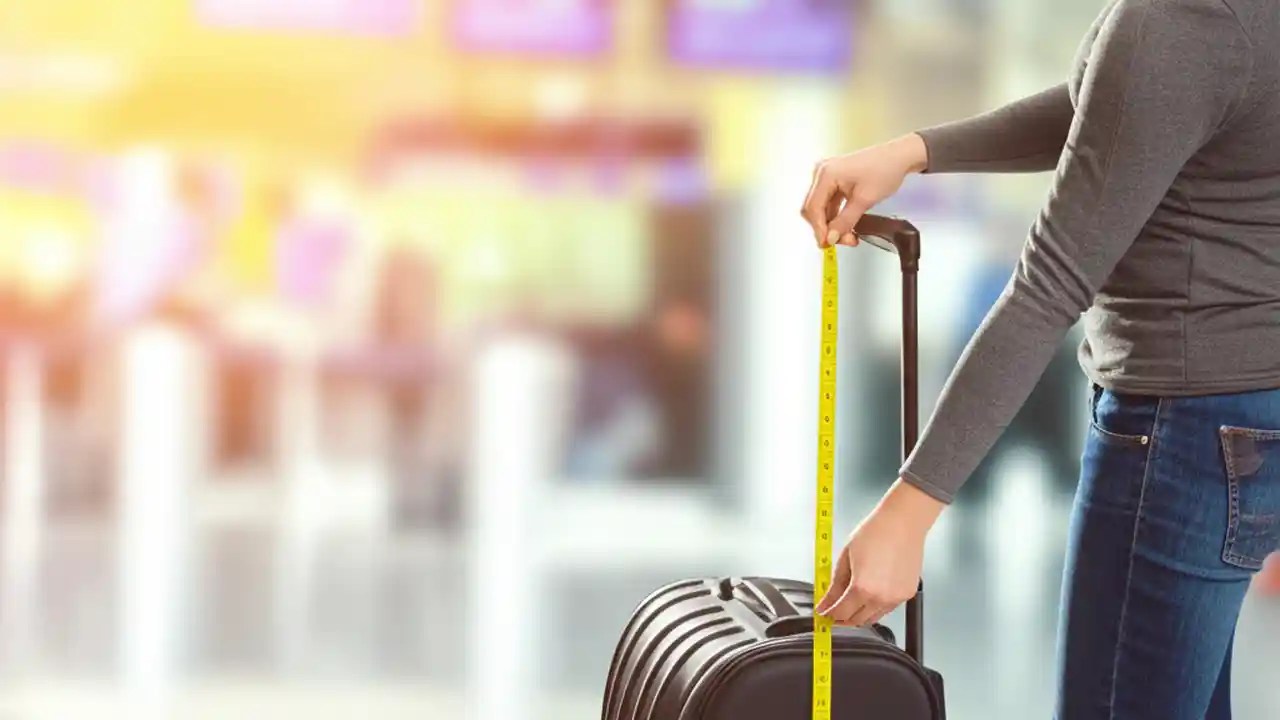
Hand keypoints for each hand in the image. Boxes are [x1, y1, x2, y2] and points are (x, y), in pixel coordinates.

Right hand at [799, 133, 928, 247]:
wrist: (899, 157)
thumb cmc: (885, 169)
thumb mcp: (864, 200)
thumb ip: (845, 221)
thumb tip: (831, 237)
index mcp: (826, 174)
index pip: (813, 208)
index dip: (819, 229)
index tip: (828, 244)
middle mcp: (822, 173)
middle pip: (813, 209)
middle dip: (826, 228)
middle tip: (842, 241)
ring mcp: (827, 176)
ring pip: (821, 208)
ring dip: (832, 224)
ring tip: (849, 236)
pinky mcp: (834, 180)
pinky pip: (829, 203)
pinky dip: (836, 216)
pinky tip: (848, 225)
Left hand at [814, 478, 943, 626]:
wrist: (903, 522)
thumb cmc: (876, 532)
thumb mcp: (845, 558)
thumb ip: (834, 586)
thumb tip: (825, 603)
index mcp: (863, 588)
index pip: (840, 613)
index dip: (828, 614)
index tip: (823, 611)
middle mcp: (882, 597)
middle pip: (856, 620)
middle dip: (842, 617)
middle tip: (834, 607)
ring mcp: (897, 598)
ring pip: (873, 618)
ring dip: (859, 614)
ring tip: (850, 599)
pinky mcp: (908, 594)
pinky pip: (887, 609)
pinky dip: (875, 607)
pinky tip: (869, 593)